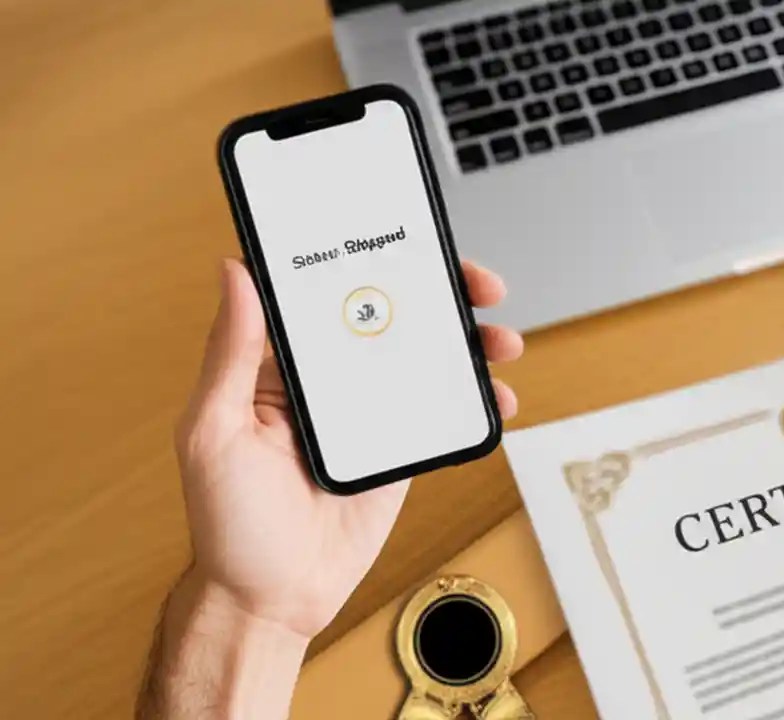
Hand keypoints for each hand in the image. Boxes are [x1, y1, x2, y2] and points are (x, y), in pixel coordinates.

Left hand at [175, 258, 522, 639]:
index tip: (405, 241)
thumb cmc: (228, 521)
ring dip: (470, 343)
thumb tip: (234, 273)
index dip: (370, 258)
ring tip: (500, 340)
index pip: (329, 292)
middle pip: (394, 314)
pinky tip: (495, 398)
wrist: (274, 599)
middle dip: (443, 291)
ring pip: (428, 358)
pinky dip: (475, 402)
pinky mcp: (400, 449)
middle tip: (478, 285)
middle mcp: (330, 380)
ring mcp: (369, 414)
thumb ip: (230, 353)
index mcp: (281, 365)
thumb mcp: (214, 431)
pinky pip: (443, 412)